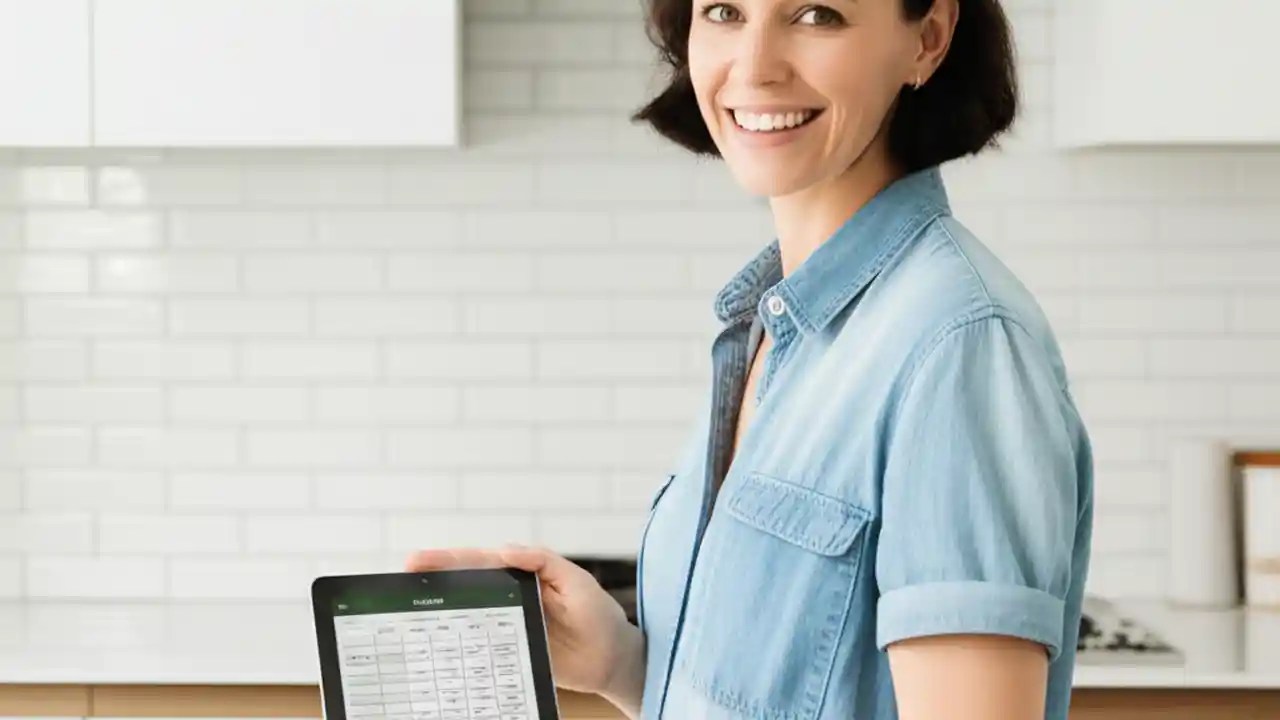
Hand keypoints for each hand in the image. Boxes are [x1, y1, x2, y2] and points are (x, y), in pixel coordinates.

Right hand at [403, 544, 643, 697]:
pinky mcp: (508, 651)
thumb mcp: (574, 580)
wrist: (612, 659)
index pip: (479, 562)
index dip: (449, 560)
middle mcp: (510, 597)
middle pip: (465, 586)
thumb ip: (541, 561)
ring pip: (466, 614)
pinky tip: (437, 644)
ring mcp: (507, 624)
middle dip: (434, 580)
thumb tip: (503, 549)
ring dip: (439, 610)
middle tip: (403, 578)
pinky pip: (478, 645)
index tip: (419, 560)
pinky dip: (457, 643)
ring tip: (409, 608)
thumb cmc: (598, 614)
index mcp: (522, 574)